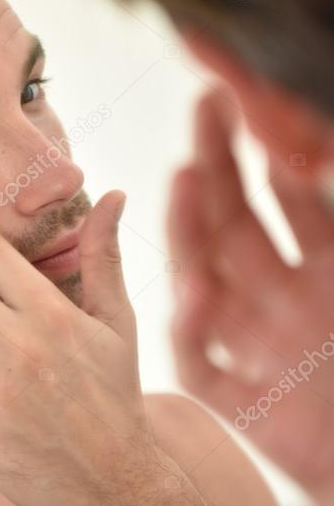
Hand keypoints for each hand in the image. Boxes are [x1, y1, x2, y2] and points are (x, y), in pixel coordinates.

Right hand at [167, 89, 333, 491]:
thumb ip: (333, 216)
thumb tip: (325, 151)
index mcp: (328, 278)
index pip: (286, 202)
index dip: (266, 153)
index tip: (247, 100)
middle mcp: (288, 307)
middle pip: (237, 228)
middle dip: (221, 166)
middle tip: (207, 104)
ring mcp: (262, 353)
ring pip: (208, 283)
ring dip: (194, 233)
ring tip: (187, 175)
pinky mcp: (246, 405)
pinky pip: (203, 366)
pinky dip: (192, 333)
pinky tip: (195, 293)